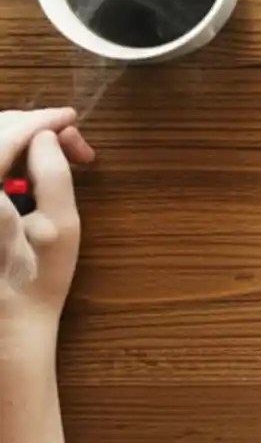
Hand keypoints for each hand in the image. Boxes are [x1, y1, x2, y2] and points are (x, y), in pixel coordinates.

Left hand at [0, 108, 94, 335]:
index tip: (71, 119)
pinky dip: (3, 156)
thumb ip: (54, 177)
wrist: (2, 323)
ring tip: (49, 149)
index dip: (39, 120)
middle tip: (68, 141)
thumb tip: (47, 138)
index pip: (4, 137)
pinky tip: (22, 164)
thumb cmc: (35, 283)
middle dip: (27, 127)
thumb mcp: (60, 231)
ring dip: (13, 138)